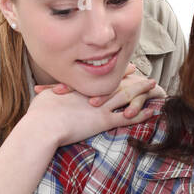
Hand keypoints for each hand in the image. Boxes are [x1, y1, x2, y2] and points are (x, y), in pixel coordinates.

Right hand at [25, 64, 164, 149]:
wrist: (43, 126)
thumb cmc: (39, 115)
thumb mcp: (44, 99)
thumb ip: (48, 95)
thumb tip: (40, 93)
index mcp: (80, 88)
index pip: (100, 77)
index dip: (112, 72)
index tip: (120, 68)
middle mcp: (93, 94)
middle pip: (115, 82)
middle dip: (130, 77)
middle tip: (141, 72)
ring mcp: (100, 106)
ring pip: (126, 95)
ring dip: (141, 90)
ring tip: (154, 85)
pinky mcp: (103, 121)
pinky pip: (127, 117)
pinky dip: (140, 114)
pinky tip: (152, 110)